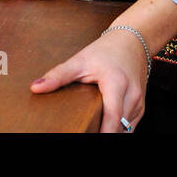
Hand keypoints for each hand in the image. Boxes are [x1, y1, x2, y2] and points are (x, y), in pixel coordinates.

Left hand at [31, 30, 147, 132]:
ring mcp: (139, 102)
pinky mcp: (141, 107)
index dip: (104, 133)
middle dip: (104, 134)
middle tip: (86, 132)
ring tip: (93, 131)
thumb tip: (36, 87)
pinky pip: (131, 126)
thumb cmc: (106, 51)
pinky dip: (118, 130)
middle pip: (120, 127)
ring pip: (127, 129)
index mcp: (116, 82)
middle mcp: (132, 94)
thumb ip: (59, 75)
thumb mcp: (80, 60)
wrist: (132, 41)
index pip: (113, 116)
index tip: (91, 136)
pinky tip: (104, 129)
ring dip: (112, 133)